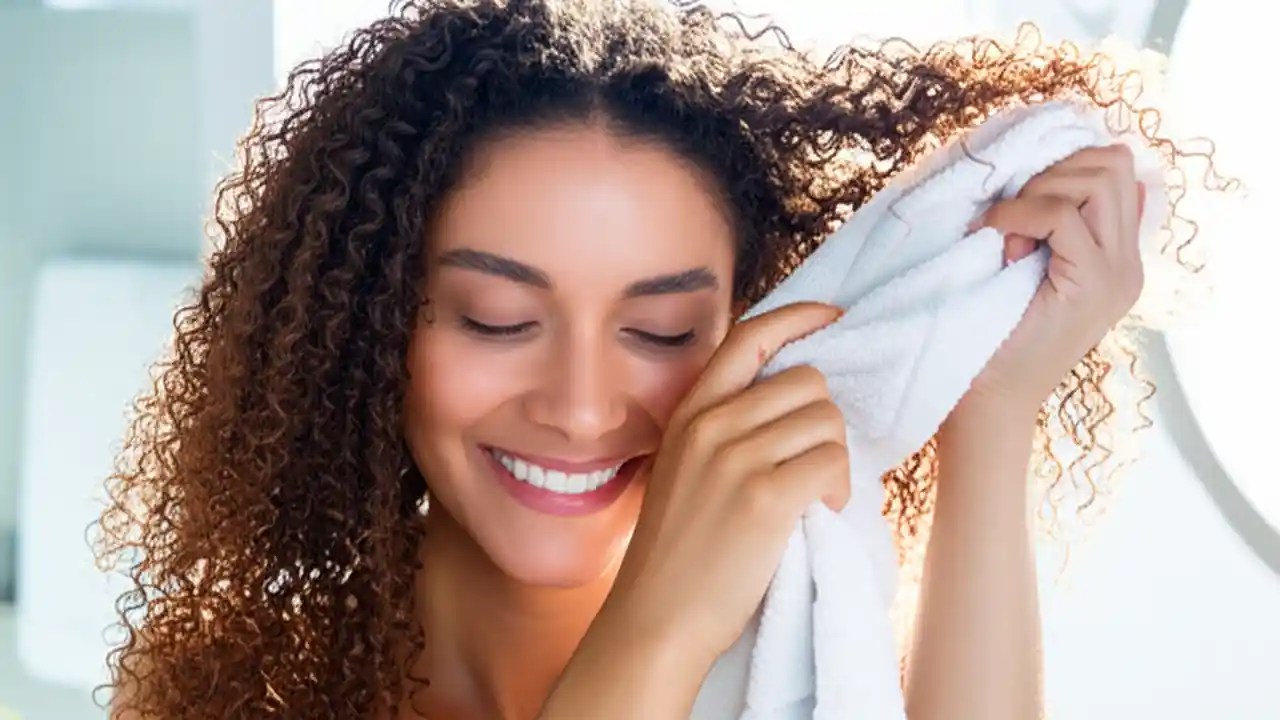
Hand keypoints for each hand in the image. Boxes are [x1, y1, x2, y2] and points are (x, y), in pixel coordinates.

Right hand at [600, 302, 850, 665]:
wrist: (657, 620)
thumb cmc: (677, 555)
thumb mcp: (684, 471)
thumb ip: (723, 431)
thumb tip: (797, 406)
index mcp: (690, 413)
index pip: (749, 336)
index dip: (800, 318)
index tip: (833, 318)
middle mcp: (711, 424)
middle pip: (808, 382)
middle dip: (824, 421)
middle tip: (813, 464)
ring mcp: (736, 458)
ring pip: (828, 420)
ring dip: (836, 457)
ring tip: (815, 495)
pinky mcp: (765, 497)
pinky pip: (833, 463)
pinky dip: (840, 488)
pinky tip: (819, 513)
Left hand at [962, 143, 1146, 415]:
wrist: (989, 398)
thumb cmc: (993, 334)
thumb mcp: (1025, 266)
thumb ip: (1047, 226)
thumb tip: (1045, 167)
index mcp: (1117, 258)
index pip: (1116, 171)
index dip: (1062, 167)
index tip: (1020, 201)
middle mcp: (1128, 264)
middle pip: (1113, 165)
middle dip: (1052, 172)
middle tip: (1012, 215)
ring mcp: (1117, 275)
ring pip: (1098, 180)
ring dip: (1038, 193)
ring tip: (1007, 234)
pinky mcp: (1092, 284)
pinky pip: (1062, 216)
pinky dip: (1018, 216)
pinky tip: (997, 244)